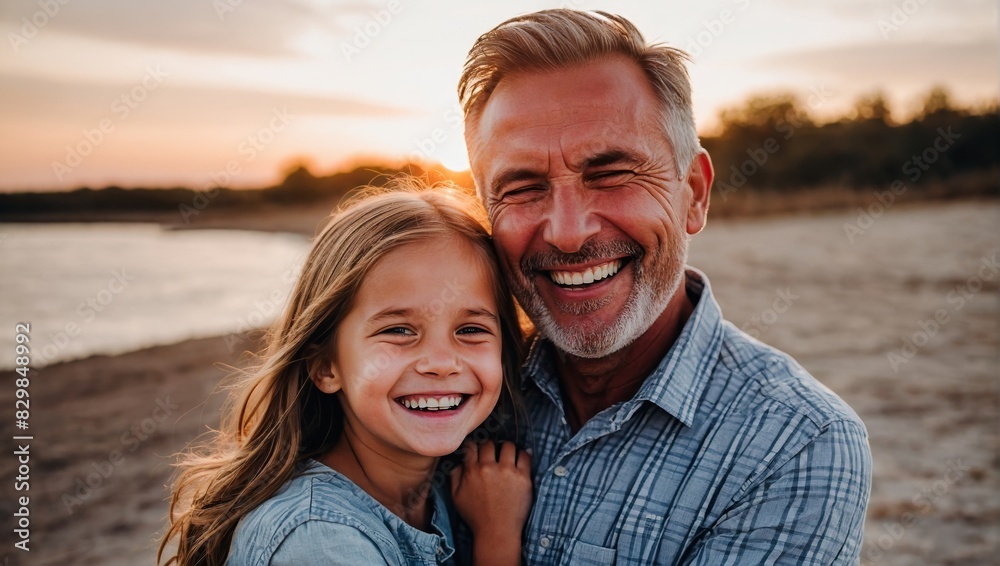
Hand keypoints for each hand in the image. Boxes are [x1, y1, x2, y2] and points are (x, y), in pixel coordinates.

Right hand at [451, 440, 531, 562]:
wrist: (497, 532)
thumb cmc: (476, 516)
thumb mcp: (456, 497)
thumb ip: (454, 476)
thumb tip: (458, 462)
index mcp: (472, 470)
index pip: (472, 446)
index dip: (475, 445)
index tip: (478, 450)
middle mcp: (489, 468)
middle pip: (490, 443)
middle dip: (490, 447)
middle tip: (493, 454)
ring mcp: (508, 471)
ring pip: (509, 446)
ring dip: (506, 449)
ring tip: (507, 456)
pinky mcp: (523, 478)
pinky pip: (525, 456)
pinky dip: (523, 455)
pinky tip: (520, 459)